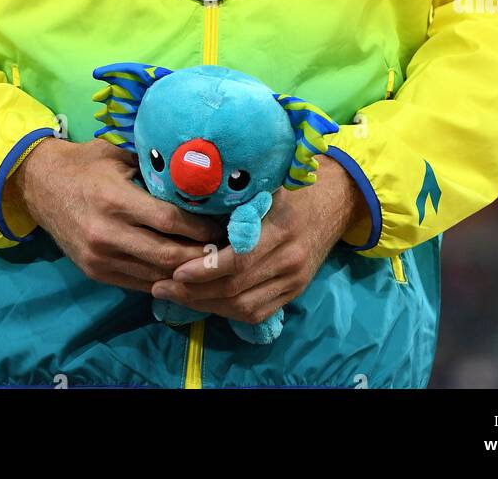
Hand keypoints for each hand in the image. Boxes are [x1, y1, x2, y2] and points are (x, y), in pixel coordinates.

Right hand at [5, 138, 228, 293]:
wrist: (40, 185)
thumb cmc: (86, 164)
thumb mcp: (120, 158)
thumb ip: (153, 172)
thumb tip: (199, 178)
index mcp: (116, 200)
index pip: (169, 221)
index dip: (201, 228)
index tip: (226, 226)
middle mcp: (107, 234)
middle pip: (167, 254)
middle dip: (202, 255)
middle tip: (228, 250)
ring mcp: (100, 257)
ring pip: (156, 274)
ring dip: (187, 273)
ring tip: (213, 265)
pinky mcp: (95, 272)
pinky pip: (139, 283)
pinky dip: (165, 280)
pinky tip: (185, 274)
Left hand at [150, 155, 367, 327]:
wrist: (337, 202)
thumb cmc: (293, 187)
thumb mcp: (267, 184)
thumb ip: (236, 198)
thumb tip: (189, 198)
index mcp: (280, 229)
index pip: (238, 260)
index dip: (205, 269)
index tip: (175, 270)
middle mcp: (289, 260)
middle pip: (236, 288)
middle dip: (194, 291)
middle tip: (160, 286)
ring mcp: (294, 281)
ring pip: (244, 307)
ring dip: (206, 306)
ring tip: (174, 296)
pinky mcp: (295, 293)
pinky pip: (257, 313)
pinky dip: (227, 312)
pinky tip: (203, 303)